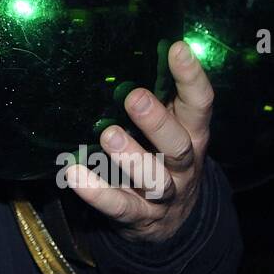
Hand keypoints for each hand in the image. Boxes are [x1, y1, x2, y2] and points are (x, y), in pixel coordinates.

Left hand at [62, 40, 213, 243]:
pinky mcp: (141, 217)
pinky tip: (74, 173)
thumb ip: (160, 99)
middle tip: (134, 98)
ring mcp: (165, 194)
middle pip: (178, 145)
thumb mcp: (172, 128)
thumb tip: (128, 51)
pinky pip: (120, 206)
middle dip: (157, 122)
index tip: (176, 49)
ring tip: (107, 135)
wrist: (173, 225)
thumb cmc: (163, 157)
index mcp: (193, 134)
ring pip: (154, 179)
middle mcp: (184, 165)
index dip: (192, 77)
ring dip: (131, 157)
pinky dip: (96, 192)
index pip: (200, 104)